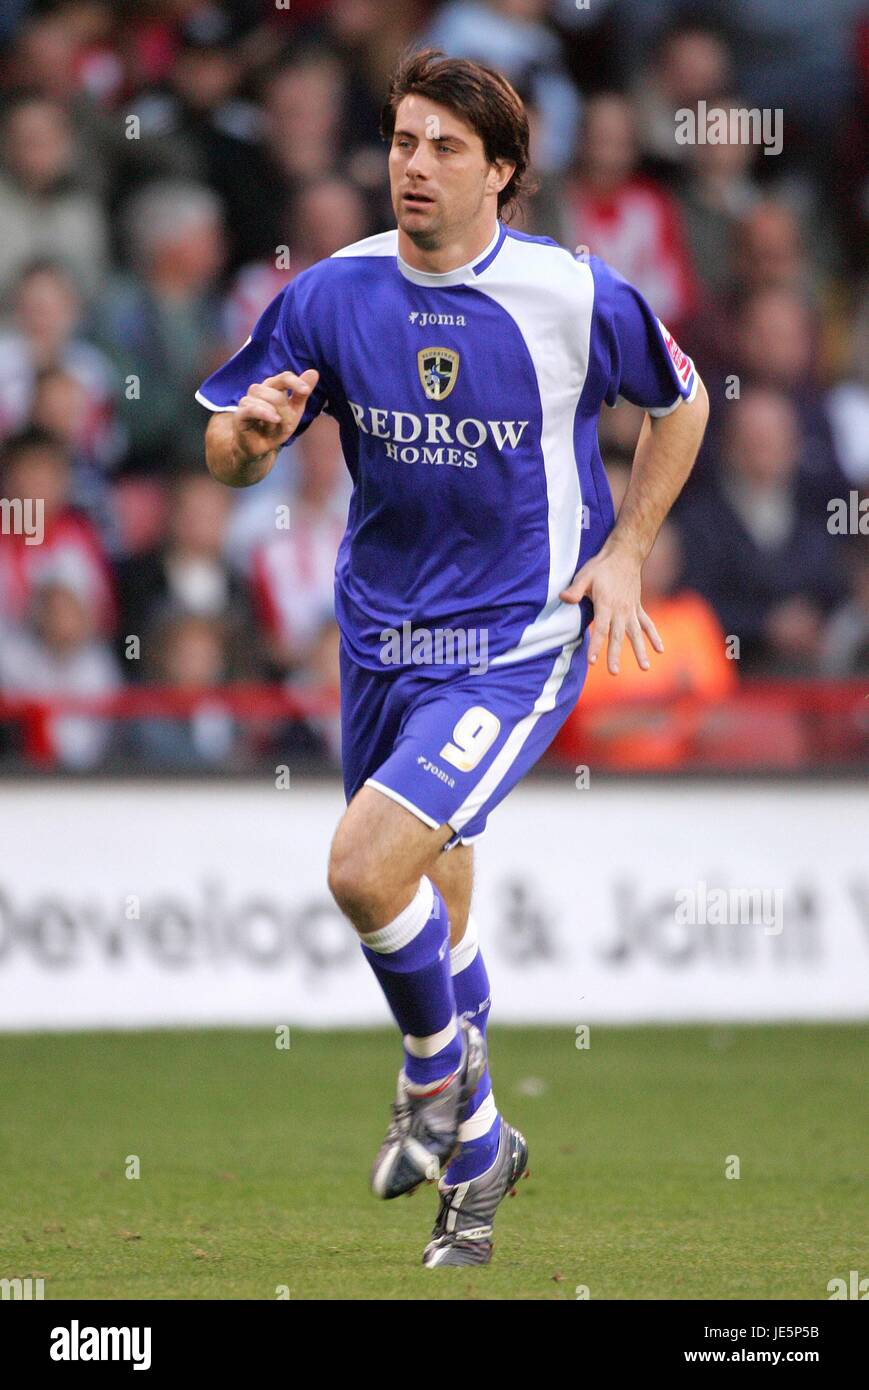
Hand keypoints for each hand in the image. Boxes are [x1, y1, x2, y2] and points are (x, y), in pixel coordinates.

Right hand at [234, 369, 319, 460]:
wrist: (259, 447)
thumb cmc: (276, 427)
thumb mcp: (294, 412)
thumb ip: (302, 394)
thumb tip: (314, 372)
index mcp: (272, 387)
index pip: (284, 377)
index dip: (295, 382)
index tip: (306, 391)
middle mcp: (258, 390)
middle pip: (276, 392)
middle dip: (286, 410)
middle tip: (287, 424)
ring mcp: (247, 401)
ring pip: (265, 399)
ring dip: (276, 416)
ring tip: (275, 427)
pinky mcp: (240, 414)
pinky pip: (252, 408)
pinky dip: (264, 413)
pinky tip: (274, 419)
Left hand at [560, 539, 663, 673]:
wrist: (624, 554)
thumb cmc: (601, 566)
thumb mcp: (585, 575)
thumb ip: (575, 589)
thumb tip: (563, 598)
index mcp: (606, 603)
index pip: (600, 628)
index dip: (596, 644)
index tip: (592, 660)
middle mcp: (621, 610)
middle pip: (617, 636)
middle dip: (615, 654)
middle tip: (613, 672)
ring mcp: (631, 610)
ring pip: (636, 634)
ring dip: (640, 651)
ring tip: (644, 668)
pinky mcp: (638, 608)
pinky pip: (648, 624)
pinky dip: (654, 636)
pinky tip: (660, 650)